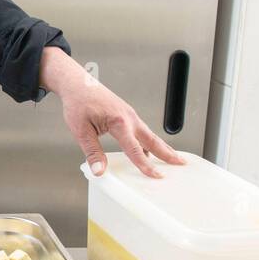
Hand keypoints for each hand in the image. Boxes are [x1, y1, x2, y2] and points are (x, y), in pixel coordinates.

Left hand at [39, 47, 183, 177]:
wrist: (77, 84)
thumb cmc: (78, 102)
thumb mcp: (81, 130)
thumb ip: (92, 152)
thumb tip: (99, 170)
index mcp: (119, 121)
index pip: (135, 149)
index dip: (146, 165)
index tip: (156, 175)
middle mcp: (129, 118)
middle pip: (152, 140)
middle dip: (168, 153)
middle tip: (182, 163)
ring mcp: (129, 115)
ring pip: (149, 134)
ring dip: (161, 147)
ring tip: (172, 159)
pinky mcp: (126, 115)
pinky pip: (141, 131)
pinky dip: (148, 141)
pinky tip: (147, 150)